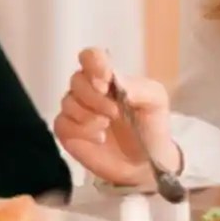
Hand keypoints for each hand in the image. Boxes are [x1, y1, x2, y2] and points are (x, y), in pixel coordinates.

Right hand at [53, 48, 179, 187]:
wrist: (148, 163)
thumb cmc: (152, 126)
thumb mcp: (156, 102)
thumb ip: (141, 88)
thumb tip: (116, 82)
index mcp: (107, 77)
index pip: (90, 57)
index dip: (93, 64)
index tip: (106, 81)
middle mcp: (88, 90)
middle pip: (77, 80)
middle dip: (95, 97)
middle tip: (114, 113)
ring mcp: (76, 112)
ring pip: (67, 102)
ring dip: (88, 115)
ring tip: (106, 127)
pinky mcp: (69, 133)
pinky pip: (62, 124)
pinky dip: (80, 131)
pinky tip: (99, 139)